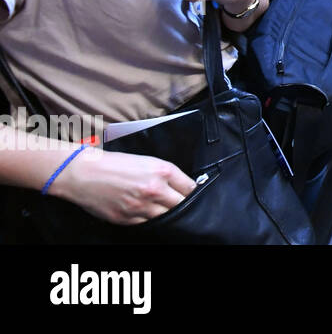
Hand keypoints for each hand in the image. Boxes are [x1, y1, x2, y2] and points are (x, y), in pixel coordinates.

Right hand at [48, 147, 194, 224]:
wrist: (83, 172)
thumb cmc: (114, 164)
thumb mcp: (147, 161)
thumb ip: (167, 175)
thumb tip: (184, 186)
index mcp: (162, 171)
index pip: (190, 188)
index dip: (193, 192)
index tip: (192, 193)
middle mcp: (154, 190)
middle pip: (182, 205)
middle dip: (183, 204)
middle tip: (180, 202)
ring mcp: (140, 207)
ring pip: (166, 217)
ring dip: (167, 214)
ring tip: (163, 208)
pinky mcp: (127, 219)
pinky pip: (147, 224)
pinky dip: (150, 219)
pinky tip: (147, 213)